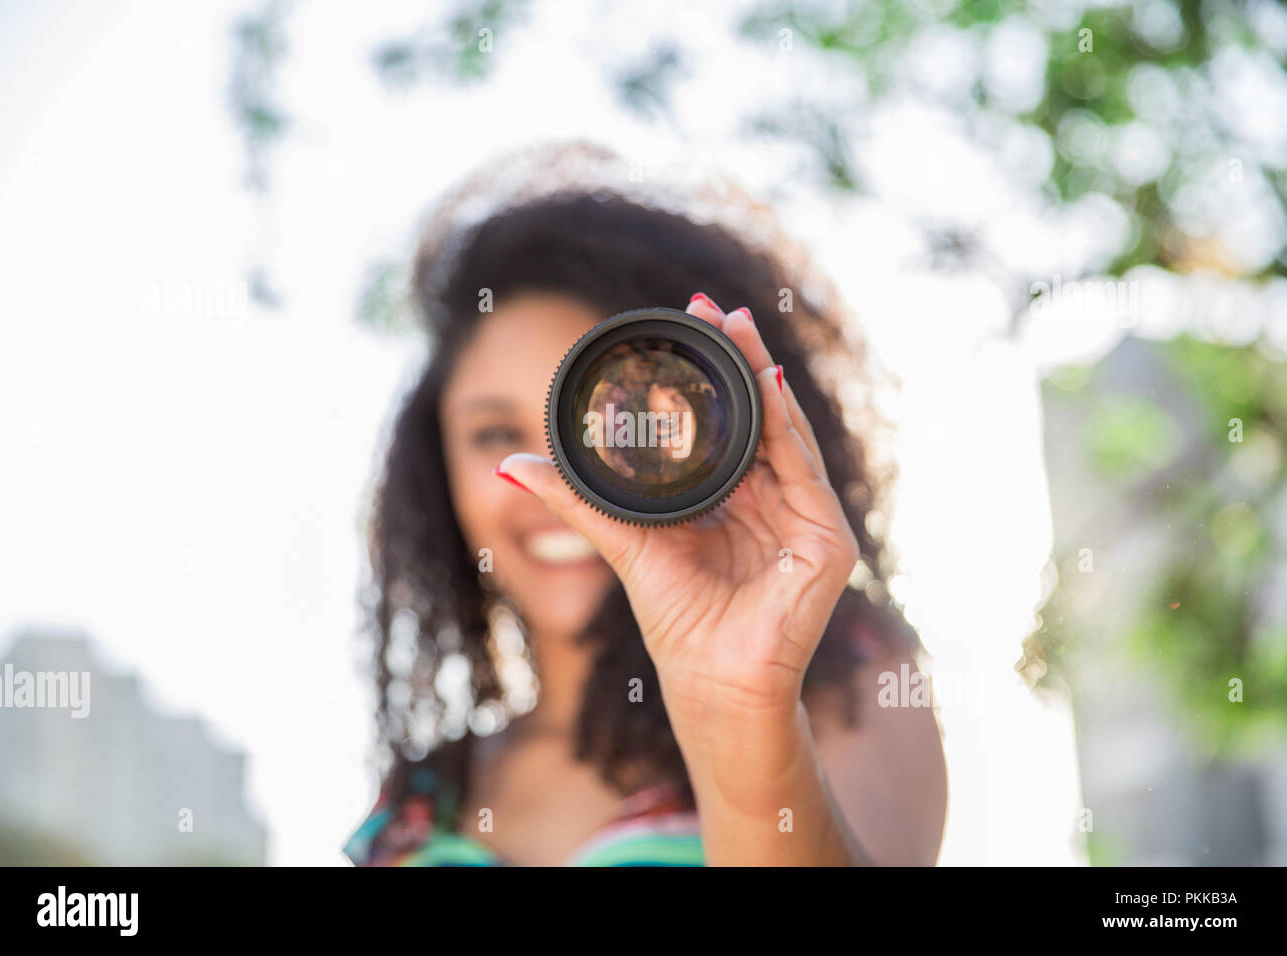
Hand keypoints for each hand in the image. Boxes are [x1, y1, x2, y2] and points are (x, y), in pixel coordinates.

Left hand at [496, 294, 858, 735]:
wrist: (712, 684)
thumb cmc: (678, 621)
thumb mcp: (623, 544)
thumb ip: (577, 500)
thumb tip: (511, 464)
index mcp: (738, 500)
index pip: (733, 425)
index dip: (716, 374)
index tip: (690, 321)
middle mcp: (776, 501)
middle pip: (762, 415)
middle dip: (742, 358)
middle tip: (716, 306)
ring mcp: (806, 519)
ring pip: (786, 430)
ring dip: (765, 376)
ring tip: (740, 326)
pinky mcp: (826, 541)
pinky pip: (805, 470)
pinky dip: (787, 426)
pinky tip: (770, 382)